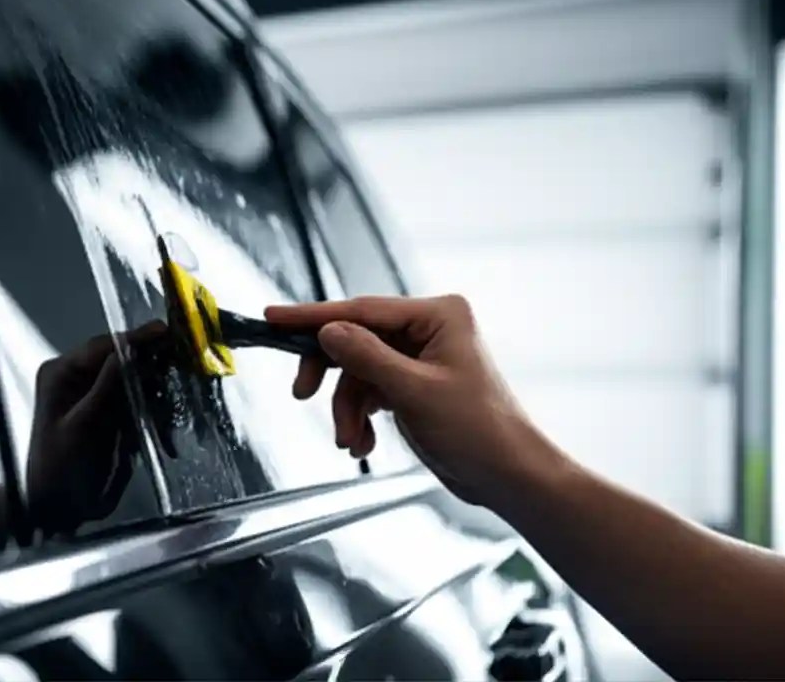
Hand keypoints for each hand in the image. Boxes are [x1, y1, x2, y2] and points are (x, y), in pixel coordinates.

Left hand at [27, 322, 163, 534]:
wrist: (57, 509)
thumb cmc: (59, 468)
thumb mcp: (81, 426)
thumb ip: (105, 386)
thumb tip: (128, 350)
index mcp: (62, 374)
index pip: (103, 346)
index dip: (136, 339)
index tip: (166, 333)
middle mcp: (79, 379)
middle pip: (124, 359)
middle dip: (151, 371)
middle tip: (178, 373)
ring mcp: (97, 397)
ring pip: (136, 382)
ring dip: (155, 398)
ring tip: (166, 420)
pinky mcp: (112, 415)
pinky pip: (139, 404)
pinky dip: (153, 417)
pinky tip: (162, 436)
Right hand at [265, 295, 557, 505]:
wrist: (508, 476)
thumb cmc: (481, 431)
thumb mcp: (414, 392)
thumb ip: (365, 357)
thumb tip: (327, 331)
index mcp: (439, 315)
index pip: (362, 309)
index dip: (314, 316)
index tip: (276, 318)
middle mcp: (429, 329)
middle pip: (355, 339)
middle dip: (332, 376)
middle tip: (302, 392)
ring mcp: (421, 357)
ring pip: (358, 371)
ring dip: (346, 407)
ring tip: (350, 439)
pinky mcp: (414, 384)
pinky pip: (370, 391)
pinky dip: (360, 416)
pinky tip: (362, 440)